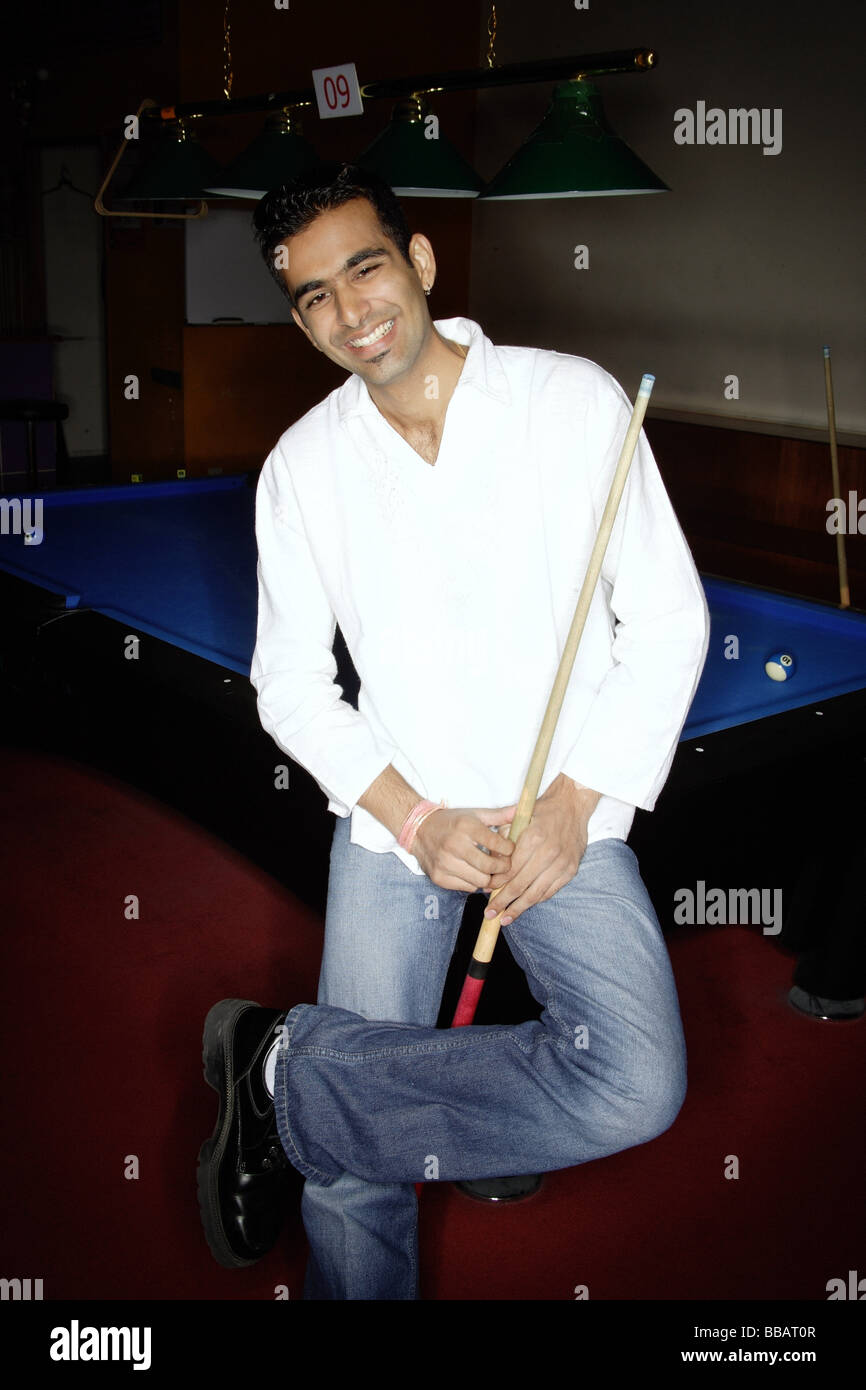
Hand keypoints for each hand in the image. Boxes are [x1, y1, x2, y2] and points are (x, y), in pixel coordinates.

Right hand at [412, 804, 517, 891]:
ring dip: (489, 878)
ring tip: (490, 870)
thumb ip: (499, 815)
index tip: (509, 850)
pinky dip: (474, 883)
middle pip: (490, 867)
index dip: (509, 850)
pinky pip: (466, 888)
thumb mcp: (474, 814)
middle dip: (502, 868)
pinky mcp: (439, 877)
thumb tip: (521, 810)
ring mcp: (445, 863)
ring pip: (480, 882)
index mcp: (466, 827)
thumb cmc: (451, 822)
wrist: (419, 830)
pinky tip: (473, 873)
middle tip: (504, 865)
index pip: (498, 844)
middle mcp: (454, 845)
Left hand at [483, 775, 600, 925]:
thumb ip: (503, 838)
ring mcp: (561, 863)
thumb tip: (490, 862)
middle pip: (521, 885)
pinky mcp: (570, 870)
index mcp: (533, 838)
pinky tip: (524, 906)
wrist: (572, 805)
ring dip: (519, 908)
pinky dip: (536, 900)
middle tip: (490, 914)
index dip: (497, 885)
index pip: (510, 870)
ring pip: (536, 893)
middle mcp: (548, 853)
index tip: (486, 894)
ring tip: (505, 918)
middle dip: (503, 902)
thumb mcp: (519, 818)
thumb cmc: (542, 810)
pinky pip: (550, 891)